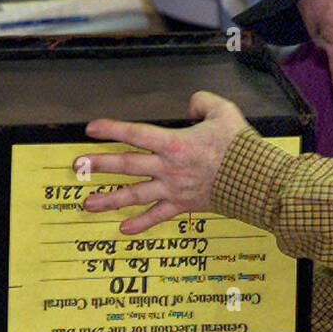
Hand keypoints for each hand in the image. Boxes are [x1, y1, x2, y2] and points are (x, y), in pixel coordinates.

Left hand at [77, 92, 248, 233]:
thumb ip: (202, 102)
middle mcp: (167, 168)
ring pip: (134, 194)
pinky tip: (123, 229)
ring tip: (86, 204)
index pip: (135, 134)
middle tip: (77, 166)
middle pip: (126, 165)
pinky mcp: (182, 205)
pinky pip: (157, 216)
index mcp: (174, 143)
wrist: (255, 180)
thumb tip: (190, 106)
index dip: (112, 129)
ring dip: (109, 200)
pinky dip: (141, 224)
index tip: (91, 128)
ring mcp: (172, 189)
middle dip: (100, 165)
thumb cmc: (240, 146)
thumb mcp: (223, 111)